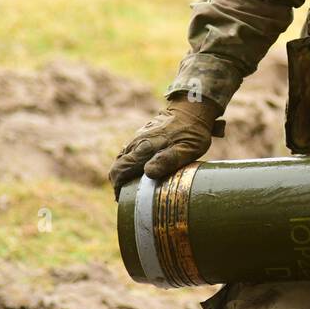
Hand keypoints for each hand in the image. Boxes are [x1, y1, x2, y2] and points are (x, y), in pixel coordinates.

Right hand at [108, 96, 222, 198]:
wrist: (192, 110)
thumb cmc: (192, 132)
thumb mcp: (187, 148)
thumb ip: (168, 160)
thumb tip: (147, 172)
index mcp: (144, 148)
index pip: (119, 170)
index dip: (118, 186)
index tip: (123, 198)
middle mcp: (136, 143)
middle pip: (117, 166)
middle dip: (120, 182)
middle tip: (131, 196)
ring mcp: (137, 139)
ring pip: (122, 159)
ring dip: (125, 174)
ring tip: (138, 187)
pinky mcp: (142, 136)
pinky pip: (130, 153)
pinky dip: (131, 165)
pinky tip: (143, 172)